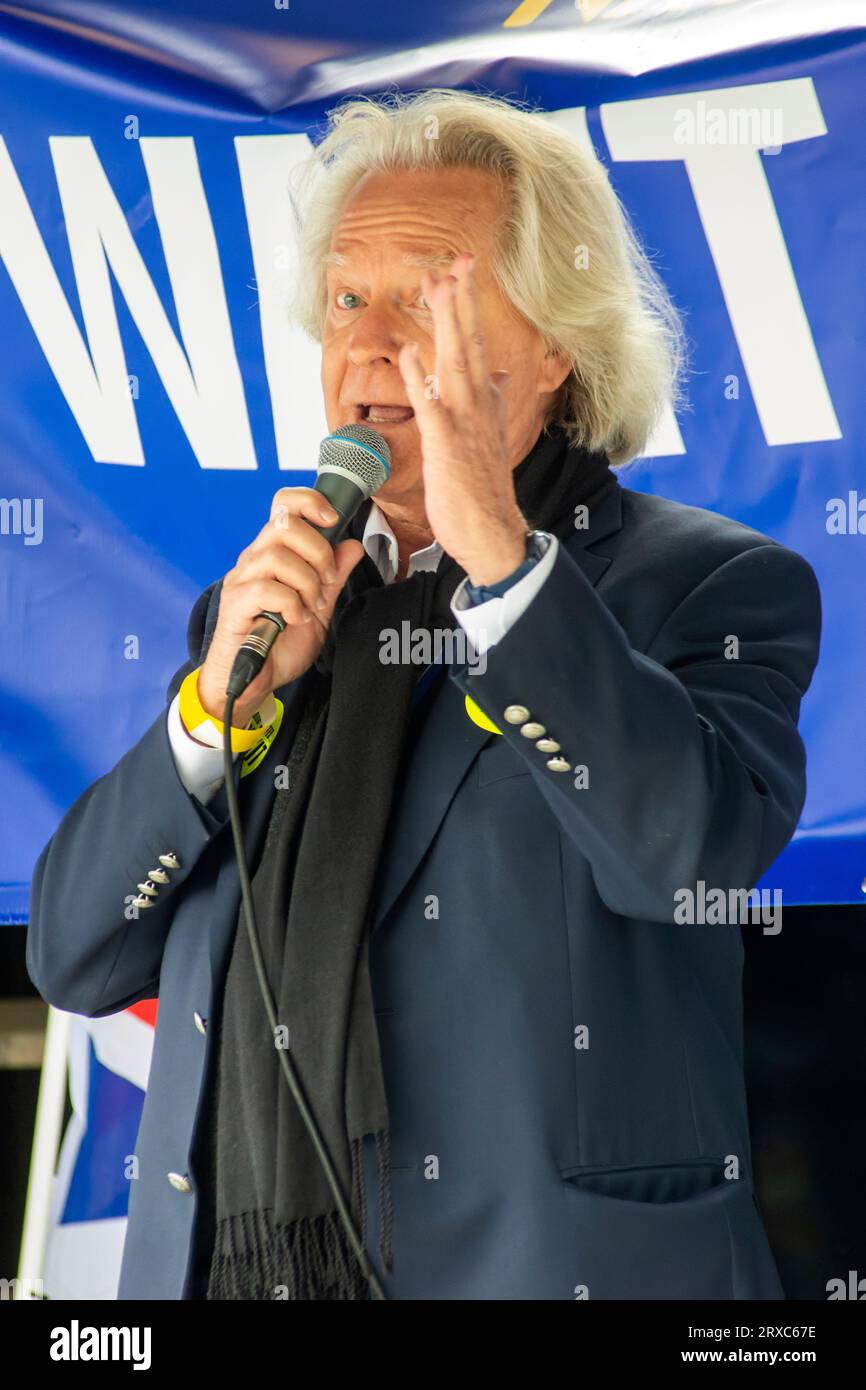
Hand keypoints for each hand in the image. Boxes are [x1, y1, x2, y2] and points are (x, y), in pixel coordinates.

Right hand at [197, 489, 363, 726]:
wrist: (251, 682)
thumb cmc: (278, 645)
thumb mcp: (318, 608)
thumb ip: (333, 577)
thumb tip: (352, 545)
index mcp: (274, 553)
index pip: (284, 505)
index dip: (309, 502)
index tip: (333, 521)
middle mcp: (254, 559)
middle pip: (285, 524)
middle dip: (318, 552)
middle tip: (326, 582)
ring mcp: (242, 579)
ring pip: (278, 556)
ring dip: (306, 582)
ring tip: (310, 606)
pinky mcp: (235, 603)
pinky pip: (267, 589)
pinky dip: (290, 604)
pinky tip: (293, 619)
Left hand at [397, 252, 527, 585]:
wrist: (491, 533)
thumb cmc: (483, 491)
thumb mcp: (489, 438)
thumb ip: (490, 402)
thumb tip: (495, 375)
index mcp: (487, 402)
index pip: (476, 345)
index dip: (467, 307)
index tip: (459, 272)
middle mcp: (480, 405)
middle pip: (468, 341)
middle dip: (461, 298)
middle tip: (454, 259)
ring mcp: (464, 422)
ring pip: (454, 361)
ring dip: (445, 320)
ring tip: (437, 282)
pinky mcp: (445, 444)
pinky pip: (429, 404)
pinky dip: (419, 377)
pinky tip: (409, 351)